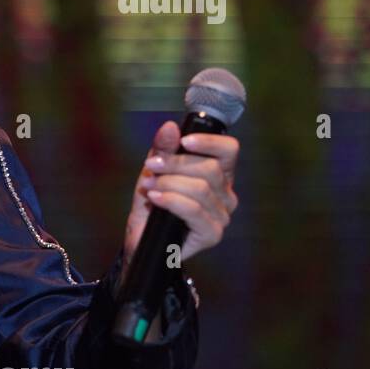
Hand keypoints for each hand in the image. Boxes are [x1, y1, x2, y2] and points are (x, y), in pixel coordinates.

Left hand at [123, 120, 239, 265]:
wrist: (140, 241)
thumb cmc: (151, 205)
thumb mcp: (153, 172)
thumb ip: (163, 150)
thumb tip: (170, 127)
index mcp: (219, 175)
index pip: (229, 150)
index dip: (209, 142)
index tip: (184, 140)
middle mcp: (226, 195)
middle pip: (209, 168)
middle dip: (175, 164)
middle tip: (150, 167)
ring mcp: (222, 216)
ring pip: (200, 188)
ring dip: (168, 183)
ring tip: (148, 186)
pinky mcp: (212, 234)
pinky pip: (194, 210)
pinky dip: (171, 201)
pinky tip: (155, 198)